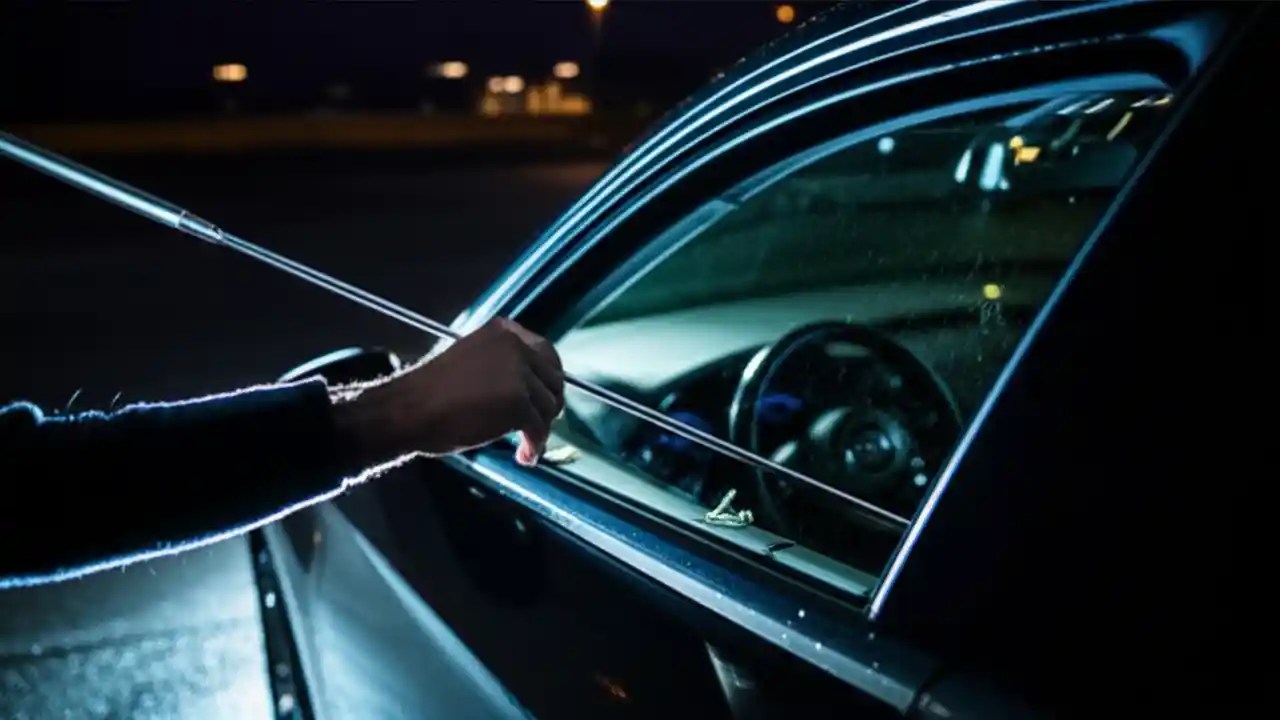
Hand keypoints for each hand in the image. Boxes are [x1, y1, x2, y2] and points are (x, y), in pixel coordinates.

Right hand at [333, 318, 564, 466]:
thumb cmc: (432, 391)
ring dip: (541, 429)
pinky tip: (524, 456)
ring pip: (548, 406)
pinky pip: (538, 429)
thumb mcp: (473, 360)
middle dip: (550, 404)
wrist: (410, 409)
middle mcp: (516, 346)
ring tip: (527, 445)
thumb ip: (503, 365)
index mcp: (504, 332)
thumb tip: (532, 387)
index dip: (549, 378)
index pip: (545, 352)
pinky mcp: (518, 403)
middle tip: (540, 424)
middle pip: (553, 379)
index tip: (545, 396)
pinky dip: (535, 445)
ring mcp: (519, 374)